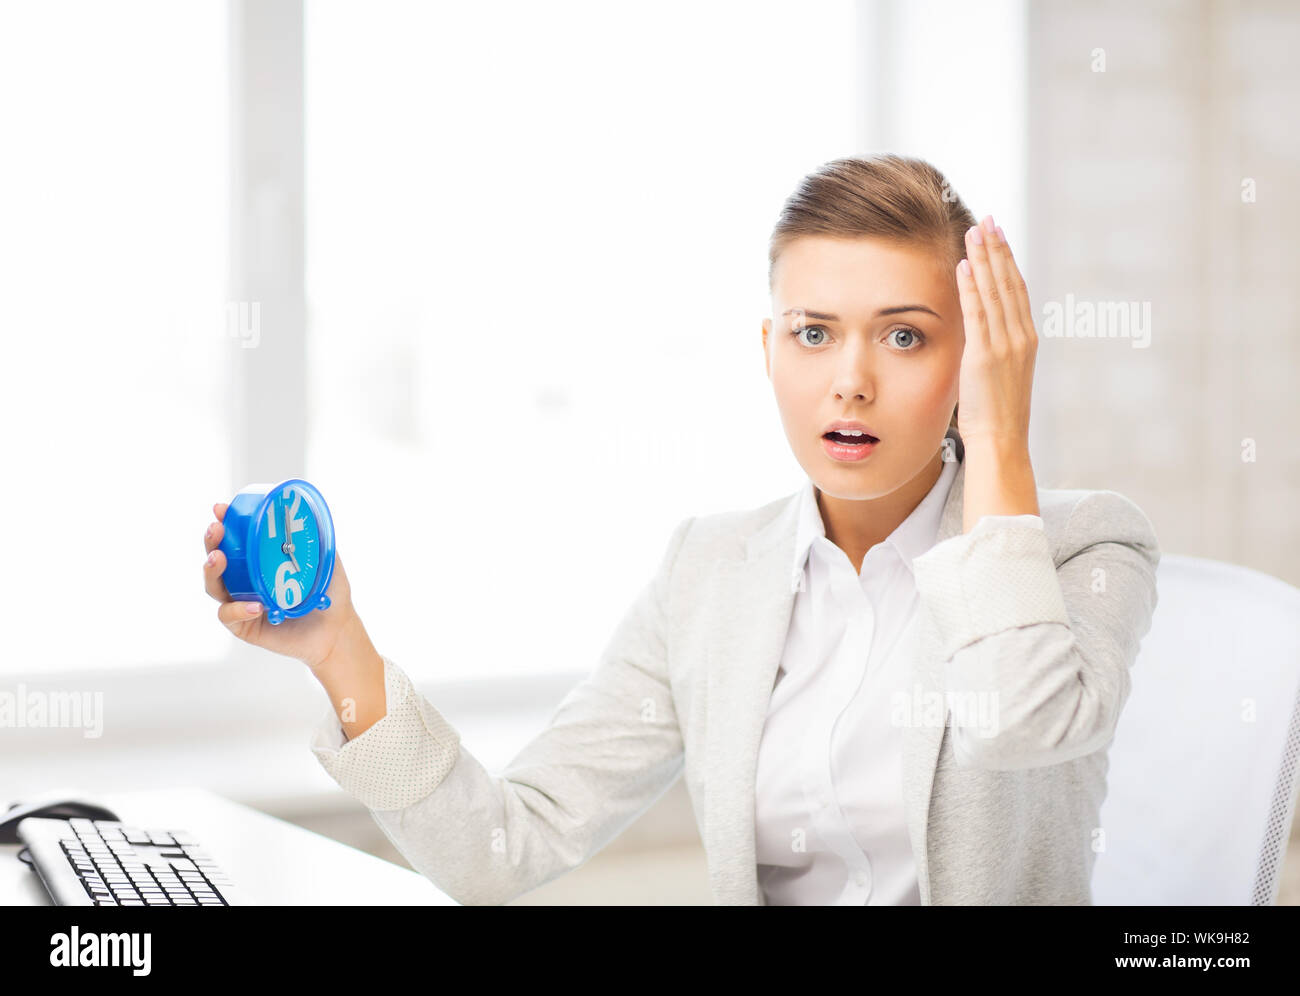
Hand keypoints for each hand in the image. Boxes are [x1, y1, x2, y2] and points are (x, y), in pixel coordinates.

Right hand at [203, 501, 357, 669]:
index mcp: (259, 562)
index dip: (224, 522)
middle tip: (216, 529)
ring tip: (219, 558)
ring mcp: (242, 603)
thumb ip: (317, 539)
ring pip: (214, 587)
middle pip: (216, 560)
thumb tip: (309, 513)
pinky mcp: (245, 627)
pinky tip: (255, 605)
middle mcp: (245, 581)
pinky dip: (238, 609)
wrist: (338, 630)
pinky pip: (230, 616)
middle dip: (211, 542)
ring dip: (212, 571)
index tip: (221, 509)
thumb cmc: (330, 595)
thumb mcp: (326, 560)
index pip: (235, 540)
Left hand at [954, 215, 1036, 448]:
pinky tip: (963, 265)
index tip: (998, 236)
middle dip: (997, 249)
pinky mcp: (985, 356)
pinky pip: (978, 313)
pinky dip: (971, 286)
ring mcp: (1005, 346)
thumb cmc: (997, 414)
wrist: (1002, 440)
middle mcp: (1021, 337)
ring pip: (994, 292)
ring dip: (983, 259)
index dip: (1007, 260)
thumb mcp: (1001, 374)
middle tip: (987, 220)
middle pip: (1008, 283)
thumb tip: (980, 333)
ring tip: (974, 232)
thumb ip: (994, 348)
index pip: (1017, 290)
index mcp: (1026, 339)